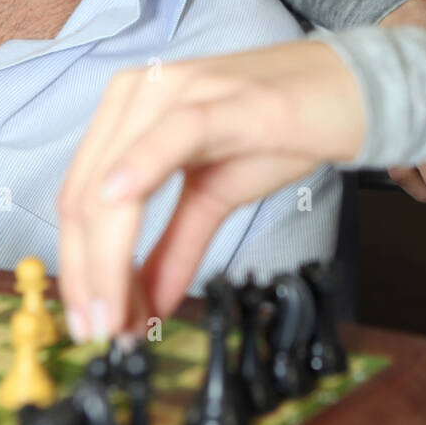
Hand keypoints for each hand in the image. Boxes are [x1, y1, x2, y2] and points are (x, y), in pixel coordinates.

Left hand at [57, 39, 365, 338]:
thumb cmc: (281, 131)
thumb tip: (145, 309)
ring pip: (114, 182)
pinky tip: (119, 205)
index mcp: (127, 115)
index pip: (78, 199)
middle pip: (85, 198)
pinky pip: (170, 137)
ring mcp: (176, 91)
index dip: (78, 269)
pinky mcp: (221, 98)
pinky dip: (138, 172)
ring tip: (118, 314)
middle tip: (102, 332)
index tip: (92, 323)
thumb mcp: (216, 196)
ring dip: (108, 259)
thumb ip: (175, 248)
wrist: (347, 92)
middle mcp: (138, 96)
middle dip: (88, 277)